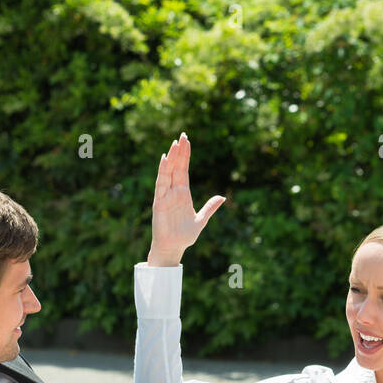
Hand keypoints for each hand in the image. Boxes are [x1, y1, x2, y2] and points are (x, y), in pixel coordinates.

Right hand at [148, 132, 225, 266]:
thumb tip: (223, 197)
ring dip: (172, 158)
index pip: (184, 170)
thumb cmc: (185, 235)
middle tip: (182, 135)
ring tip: (175, 143)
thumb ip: (210, 208)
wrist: (173, 247)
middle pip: (177, 167)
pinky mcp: (159, 202)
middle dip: (180, 152)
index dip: (186, 156)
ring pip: (168, 172)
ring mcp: (166, 195)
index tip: (187, 141)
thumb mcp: (201, 220)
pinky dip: (162, 171)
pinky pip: (161, 184)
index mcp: (184, 193)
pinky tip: (165, 159)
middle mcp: (174, 191)